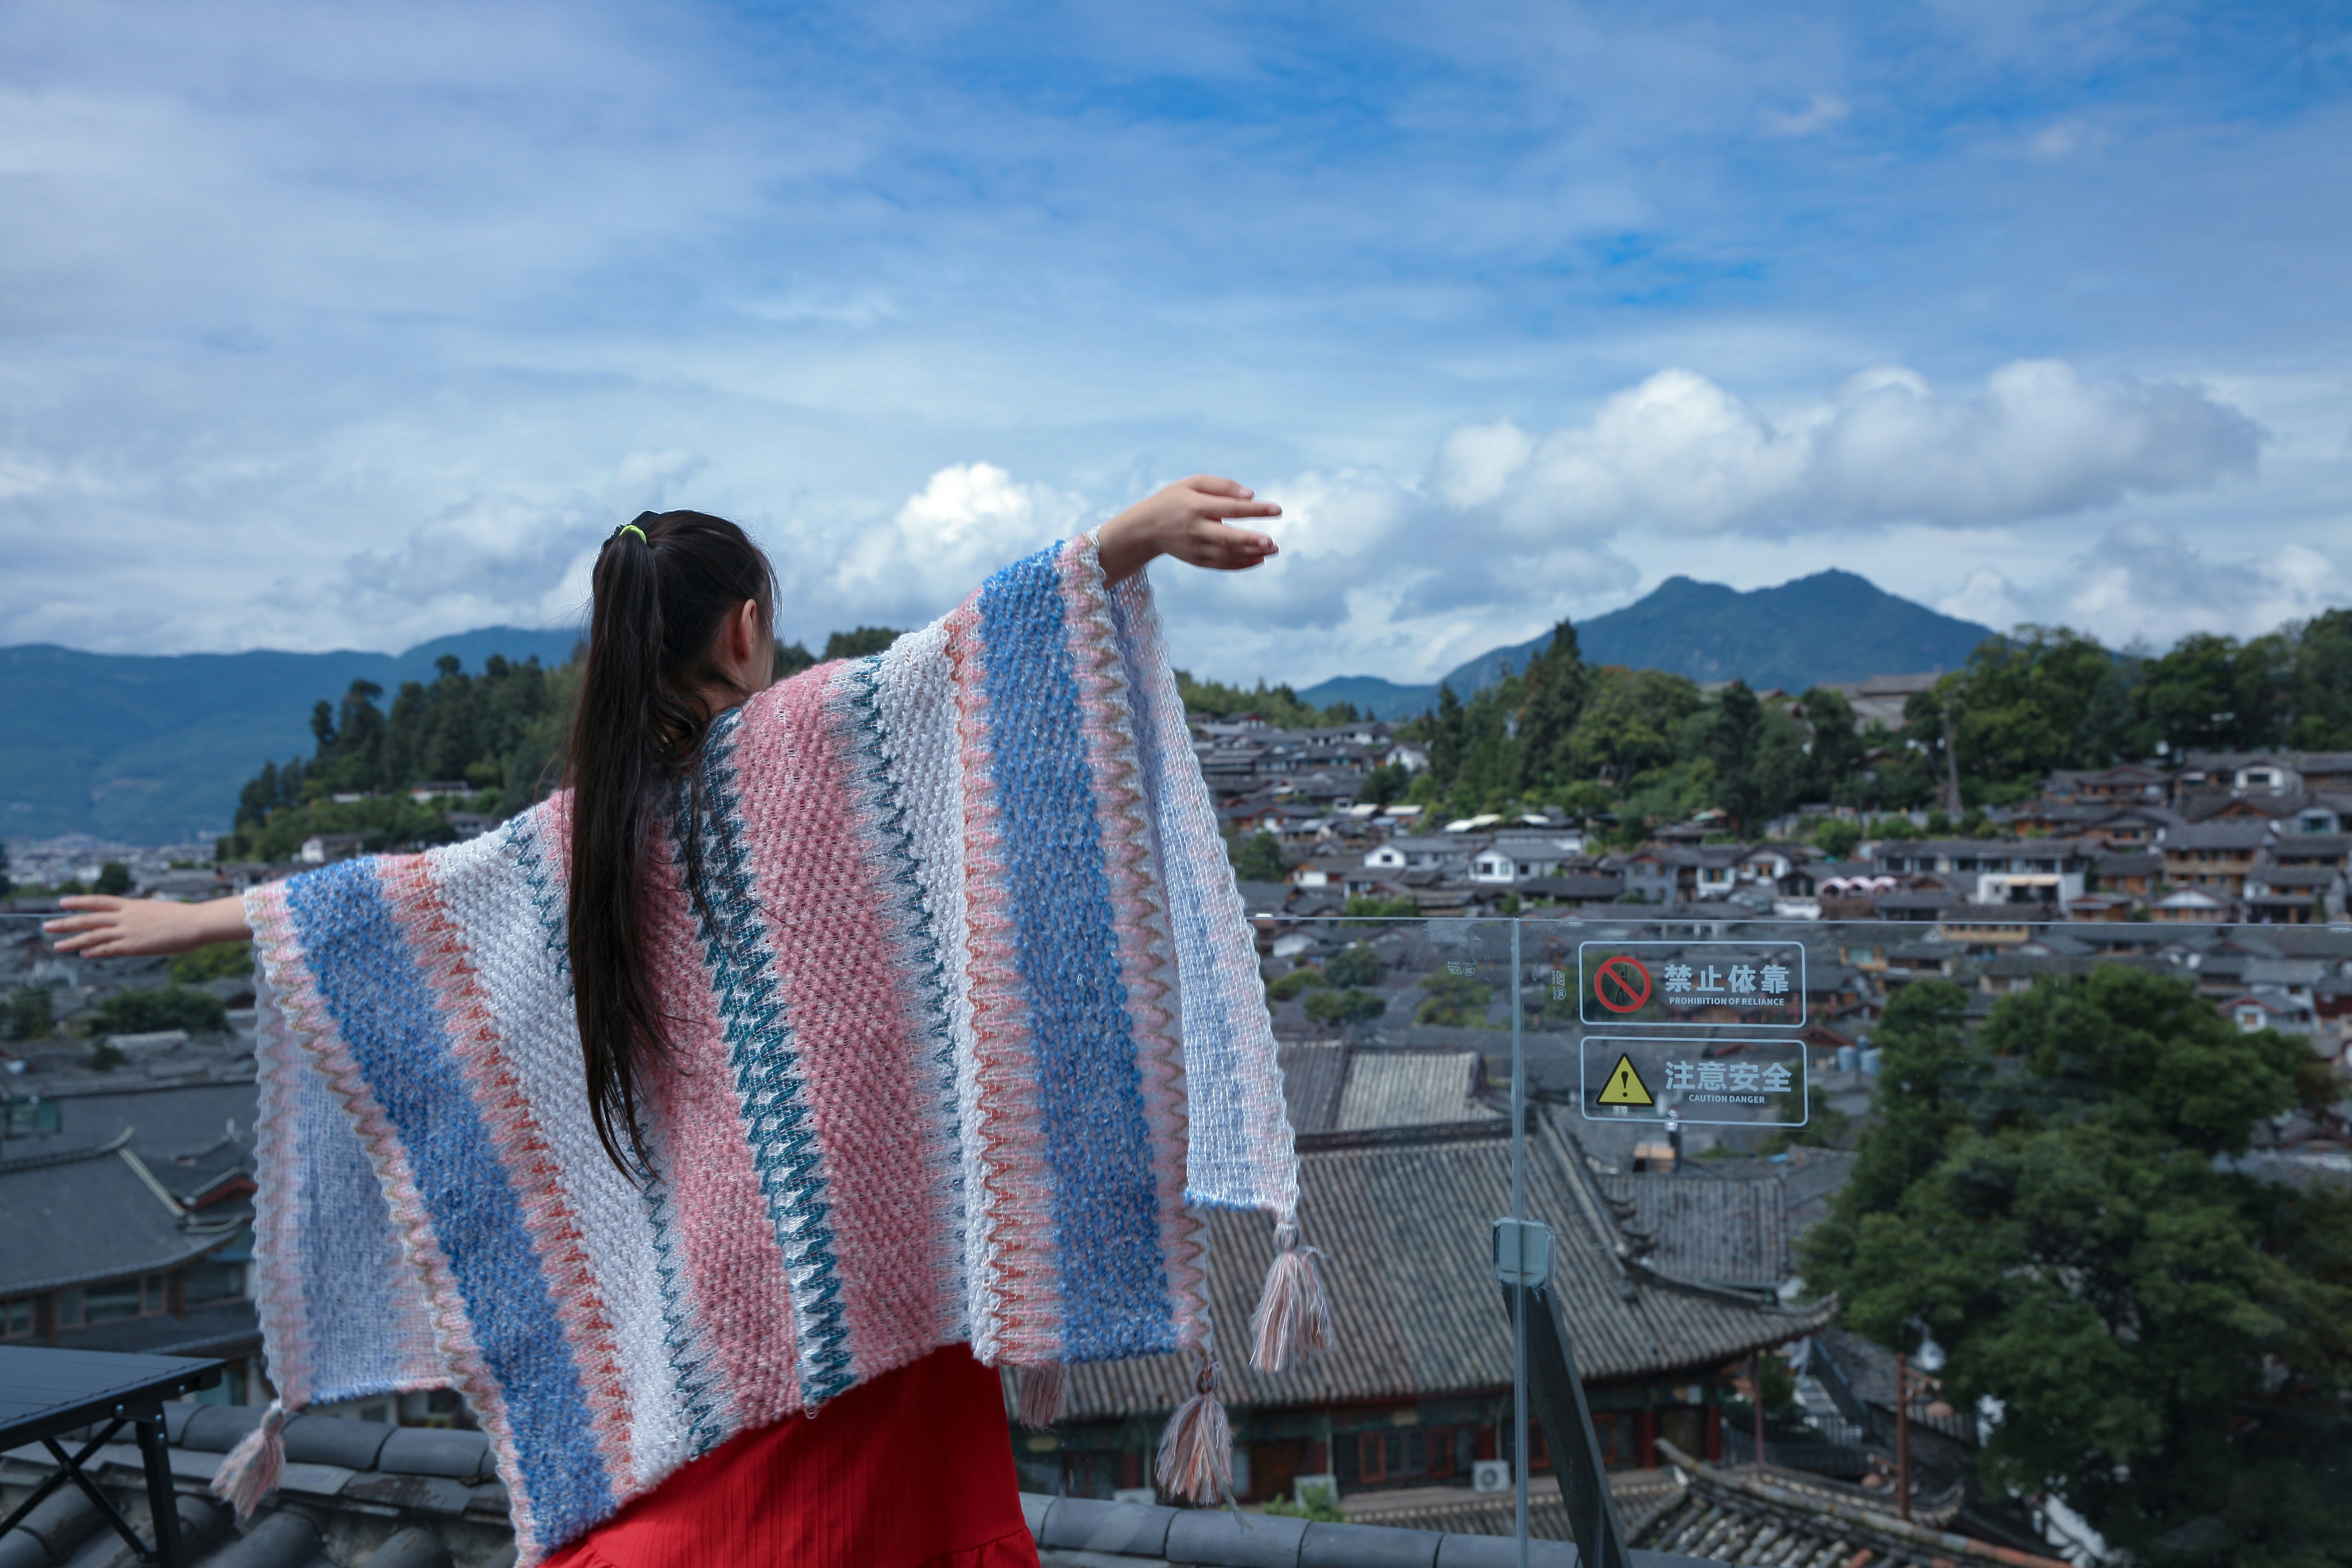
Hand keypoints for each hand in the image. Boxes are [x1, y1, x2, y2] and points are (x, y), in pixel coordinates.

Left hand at [44, 895, 252, 958]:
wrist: (196, 923)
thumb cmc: (184, 917)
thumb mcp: (158, 910)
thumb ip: (143, 916)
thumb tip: (138, 920)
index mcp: (132, 905)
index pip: (99, 901)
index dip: (80, 901)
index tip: (63, 902)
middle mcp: (125, 916)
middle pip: (89, 918)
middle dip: (67, 922)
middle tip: (47, 926)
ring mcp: (128, 931)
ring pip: (93, 935)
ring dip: (73, 940)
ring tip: (56, 945)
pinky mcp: (133, 945)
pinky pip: (108, 949)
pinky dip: (94, 951)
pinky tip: (83, 954)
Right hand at [1097, 475, 1280, 584]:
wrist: (1145, 528)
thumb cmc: (1173, 500)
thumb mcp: (1192, 483)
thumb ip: (1221, 485)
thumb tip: (1250, 494)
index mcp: (1196, 507)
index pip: (1230, 508)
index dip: (1255, 509)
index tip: (1277, 510)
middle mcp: (1196, 529)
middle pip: (1227, 537)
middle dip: (1250, 541)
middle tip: (1273, 543)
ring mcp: (1196, 548)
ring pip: (1227, 554)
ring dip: (1252, 554)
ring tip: (1273, 550)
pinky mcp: (1196, 560)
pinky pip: (1222, 565)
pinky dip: (1241, 564)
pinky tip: (1259, 560)